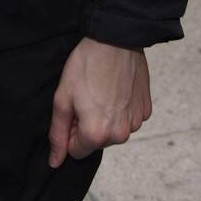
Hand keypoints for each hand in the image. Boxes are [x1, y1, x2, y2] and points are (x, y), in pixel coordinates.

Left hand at [48, 37, 150, 166]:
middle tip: (86, 96)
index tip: (73, 107)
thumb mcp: (62, 98)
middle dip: (87, 125)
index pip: (75, 151)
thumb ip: (57, 134)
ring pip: (112, 131)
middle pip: (96, 142)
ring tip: (102, 90)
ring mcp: (136, 123)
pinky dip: (121, 109)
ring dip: (105, 117)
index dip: (69, 130)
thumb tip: (55, 162)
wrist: (116, 39)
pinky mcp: (146, 110)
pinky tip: (116, 89)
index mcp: (97, 134)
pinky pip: (128, 119)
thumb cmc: (86, 65)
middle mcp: (120, 135)